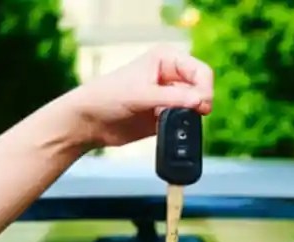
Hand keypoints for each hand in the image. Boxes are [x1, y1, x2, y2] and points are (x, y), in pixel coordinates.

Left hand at [59, 45, 213, 149]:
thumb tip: (200, 102)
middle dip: (199, 104)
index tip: (200, 106)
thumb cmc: (107, 96)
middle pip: (201, 89)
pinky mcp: (165, 116)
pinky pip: (184, 123)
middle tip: (190, 115)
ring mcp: (169, 97)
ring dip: (189, 117)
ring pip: (195, 107)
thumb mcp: (141, 95)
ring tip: (169, 121)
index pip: (201, 71)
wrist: (89, 121)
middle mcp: (171, 76)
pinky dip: (181, 128)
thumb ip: (172, 99)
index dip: (204, 89)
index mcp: (166, 58)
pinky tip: (167, 129)